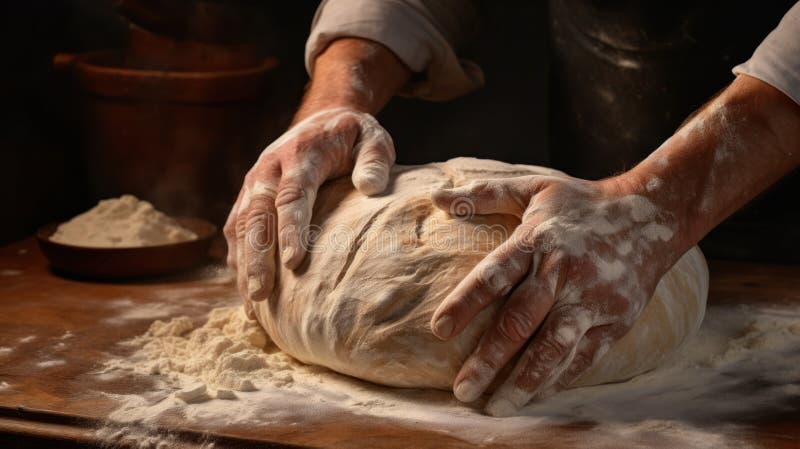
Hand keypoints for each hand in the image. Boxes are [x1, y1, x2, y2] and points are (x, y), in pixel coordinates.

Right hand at [224, 107, 394, 317]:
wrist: (322, 120)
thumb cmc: (352, 136)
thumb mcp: (373, 138)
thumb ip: (375, 160)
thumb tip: (371, 188)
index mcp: (300, 154)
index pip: (292, 194)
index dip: (290, 228)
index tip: (293, 262)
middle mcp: (268, 169)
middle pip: (257, 215)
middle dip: (257, 257)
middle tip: (262, 295)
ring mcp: (254, 183)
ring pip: (241, 227)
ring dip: (244, 266)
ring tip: (253, 307)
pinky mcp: (248, 197)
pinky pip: (236, 230)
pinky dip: (239, 260)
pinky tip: (247, 293)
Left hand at [429, 174, 679, 415]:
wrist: (652, 214)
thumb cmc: (581, 203)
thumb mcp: (533, 188)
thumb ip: (484, 195)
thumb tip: (436, 196)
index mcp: (538, 240)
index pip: (494, 275)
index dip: (466, 303)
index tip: (438, 331)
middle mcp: (563, 271)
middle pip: (520, 321)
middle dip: (489, 359)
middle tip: (462, 389)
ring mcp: (592, 298)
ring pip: (554, 347)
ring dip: (524, 381)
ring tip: (496, 406)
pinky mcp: (617, 319)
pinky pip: (584, 355)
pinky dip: (559, 378)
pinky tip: (535, 395)